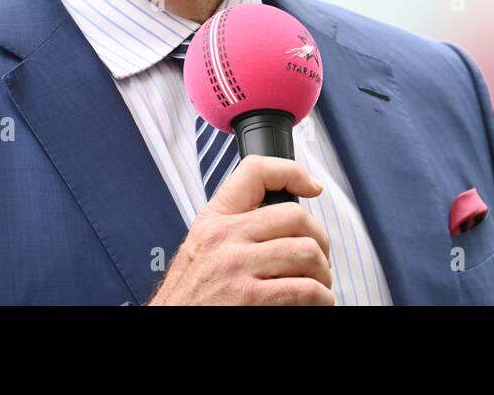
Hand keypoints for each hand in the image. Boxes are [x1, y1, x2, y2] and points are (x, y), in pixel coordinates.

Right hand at [145, 155, 333, 304]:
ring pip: (306, 252)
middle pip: (295, 216)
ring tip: (319, 284)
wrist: (170, 320)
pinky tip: (317, 302)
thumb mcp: (202, 248)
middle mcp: (224, 238)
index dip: (291, 171)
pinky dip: (321, 297)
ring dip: (323, 272)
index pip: (254, 172)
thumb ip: (233, 229)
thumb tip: (283, 223)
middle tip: (320, 258)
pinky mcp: (248, 299)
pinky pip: (304, 289)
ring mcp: (236, 267)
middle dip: (320, 239)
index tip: (312, 187)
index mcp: (214, 220)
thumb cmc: (190, 296)